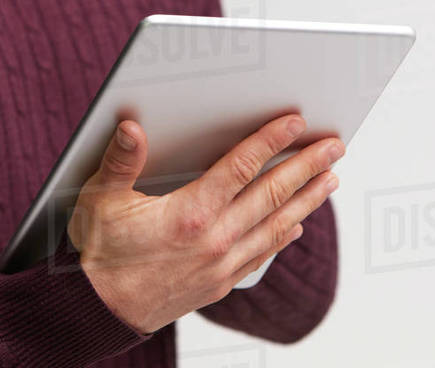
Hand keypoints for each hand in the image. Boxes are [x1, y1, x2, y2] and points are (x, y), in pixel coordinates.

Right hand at [66, 112, 343, 335]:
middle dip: (306, 166)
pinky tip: (297, 224)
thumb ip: (120, 160)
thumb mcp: (101, 198)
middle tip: (334, 145)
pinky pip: (261, 255)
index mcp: (189, 213)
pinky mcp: (219, 284)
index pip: (240, 168)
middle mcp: (214, 240)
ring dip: (307, 200)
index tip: (295, 122)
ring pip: (275, 226)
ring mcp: (221, 265)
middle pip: (271, 195)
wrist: (99, 311)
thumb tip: (132, 126)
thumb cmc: (100, 252)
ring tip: (331, 179)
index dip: (270, 141)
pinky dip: (282, 236)